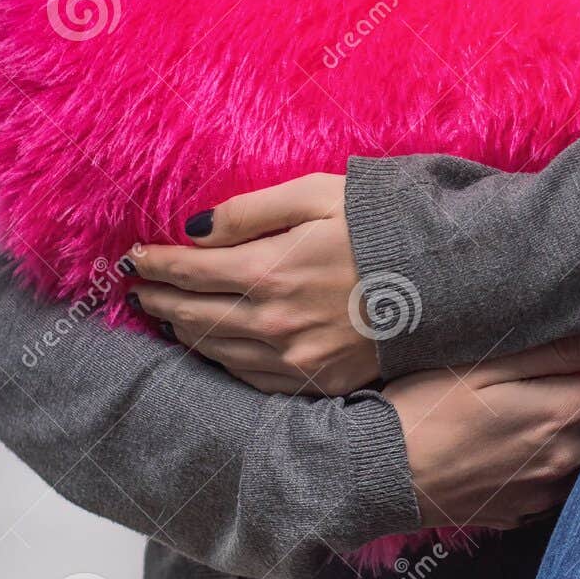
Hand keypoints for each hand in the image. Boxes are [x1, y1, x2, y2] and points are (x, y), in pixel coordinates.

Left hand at [124, 172, 376, 394]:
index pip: (188, 271)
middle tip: (138, 289)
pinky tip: (213, 347)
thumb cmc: (382, 227)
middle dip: (158, 299)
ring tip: (166, 315)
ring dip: (183, 331)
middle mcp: (273, 323)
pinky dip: (221, 360)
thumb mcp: (317, 196)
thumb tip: (194, 228)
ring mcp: (294, 360)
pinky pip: (250, 377)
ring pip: (216, 351)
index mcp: (269, 271)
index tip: (134, 257)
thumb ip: (250, 211)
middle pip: (192, 315)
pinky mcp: (315, 382)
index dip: (154, 263)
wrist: (445, 282)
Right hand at [384, 334, 579, 529]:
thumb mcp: (484, 365)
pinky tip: (530, 458)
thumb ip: (553, 351)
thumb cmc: (426, 407)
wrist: (380, 475)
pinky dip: (558, 474)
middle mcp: (562, 460)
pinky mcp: (519, 516)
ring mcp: (542, 494)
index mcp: (559, 416)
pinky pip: (558, 493)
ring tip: (558, 422)